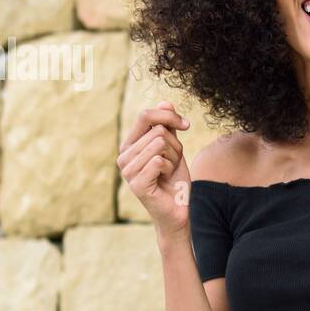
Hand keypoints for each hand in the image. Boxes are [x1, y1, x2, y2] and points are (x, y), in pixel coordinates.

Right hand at [117, 101, 191, 237]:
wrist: (177, 209)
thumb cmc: (174, 179)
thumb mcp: (174, 148)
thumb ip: (168, 127)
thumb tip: (165, 101)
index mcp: (130, 144)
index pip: (146, 115)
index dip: (169, 115)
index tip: (186, 125)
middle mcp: (124, 155)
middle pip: (158, 131)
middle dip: (176, 146)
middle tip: (173, 163)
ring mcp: (127, 170)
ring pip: (160, 144)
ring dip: (174, 159)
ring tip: (168, 172)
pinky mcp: (136, 183)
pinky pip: (159, 161)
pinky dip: (170, 169)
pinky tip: (165, 180)